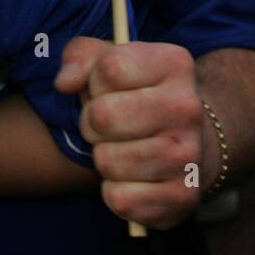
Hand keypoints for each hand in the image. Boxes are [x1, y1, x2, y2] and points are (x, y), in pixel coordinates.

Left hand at [55, 37, 203, 229]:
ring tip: (121, 148)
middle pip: (103, 117)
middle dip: (92, 123)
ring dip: (103, 158)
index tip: (108, 90)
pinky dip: (115, 191)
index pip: (110, 69)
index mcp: (175, 63)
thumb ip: (80, 56)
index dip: (95, 82)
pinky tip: (132, 178)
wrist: (191, 142)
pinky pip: (119, 198)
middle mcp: (188, 108)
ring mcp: (189, 155)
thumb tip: (64, 83)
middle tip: (108, 125)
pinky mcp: (183, 196)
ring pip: (107, 161)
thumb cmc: (137, 95)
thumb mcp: (109, 61)